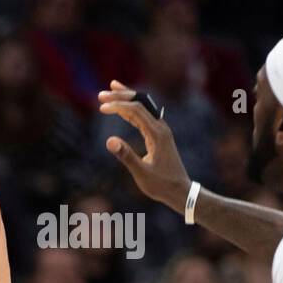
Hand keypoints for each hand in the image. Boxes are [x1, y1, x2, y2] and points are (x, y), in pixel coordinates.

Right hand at [98, 81, 191, 211]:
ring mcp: (161, 130)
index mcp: (157, 134)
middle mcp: (161, 127)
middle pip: (141, 103)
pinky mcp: (159, 135)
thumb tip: (109, 140)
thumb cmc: (162, 185)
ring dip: (126, 99)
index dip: (118, 106)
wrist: (180, 191)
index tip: (101, 108)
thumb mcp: (142, 173)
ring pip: (143, 107)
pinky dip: (132, 110)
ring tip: (110, 91)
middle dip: (121, 96)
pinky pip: (144, 116)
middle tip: (102, 93)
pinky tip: (122, 109)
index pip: (136, 110)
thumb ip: (126, 156)